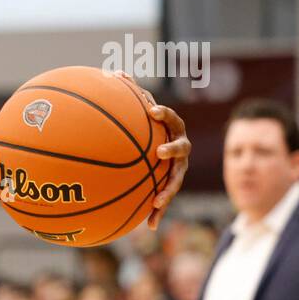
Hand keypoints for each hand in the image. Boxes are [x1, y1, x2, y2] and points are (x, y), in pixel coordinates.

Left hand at [113, 72, 189, 227]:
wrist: (158, 152)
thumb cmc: (145, 130)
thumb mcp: (139, 113)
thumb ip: (131, 95)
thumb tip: (117, 72)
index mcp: (172, 131)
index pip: (172, 120)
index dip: (164, 114)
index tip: (151, 111)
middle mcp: (179, 150)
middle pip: (181, 149)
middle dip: (172, 150)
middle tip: (160, 152)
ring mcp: (176, 170)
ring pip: (175, 180)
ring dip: (167, 190)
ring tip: (156, 200)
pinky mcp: (168, 187)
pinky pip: (163, 200)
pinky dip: (156, 213)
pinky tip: (148, 226)